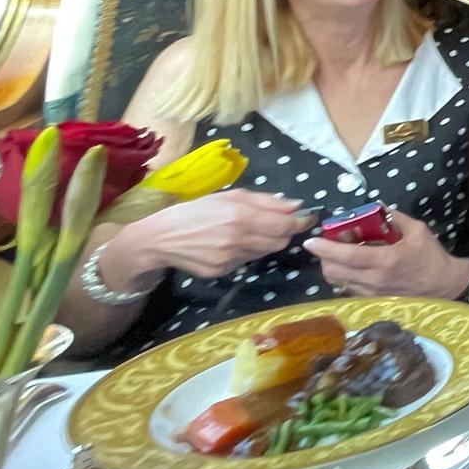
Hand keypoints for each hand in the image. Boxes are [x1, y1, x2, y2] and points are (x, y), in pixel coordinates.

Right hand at [108, 191, 313, 282]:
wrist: (160, 239)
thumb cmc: (196, 210)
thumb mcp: (229, 196)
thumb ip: (265, 201)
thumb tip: (296, 206)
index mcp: (240, 217)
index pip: (285, 225)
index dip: (301, 222)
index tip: (308, 217)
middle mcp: (237, 240)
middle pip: (280, 242)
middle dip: (285, 232)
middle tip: (278, 222)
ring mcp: (230, 260)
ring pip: (266, 252)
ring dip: (266, 241)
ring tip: (249, 230)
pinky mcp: (223, 273)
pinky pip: (248, 261)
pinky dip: (249, 251)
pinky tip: (233, 243)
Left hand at [305, 211, 468, 298]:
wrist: (445, 286)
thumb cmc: (431, 257)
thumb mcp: (417, 230)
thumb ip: (394, 217)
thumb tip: (376, 204)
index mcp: (385, 260)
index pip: (347, 256)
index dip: (326, 248)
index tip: (310, 241)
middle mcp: (374, 280)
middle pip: (335, 271)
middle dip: (324, 257)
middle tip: (325, 244)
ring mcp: (371, 293)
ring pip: (338, 282)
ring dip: (332, 267)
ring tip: (337, 255)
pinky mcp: (372, 301)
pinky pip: (348, 288)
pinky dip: (343, 276)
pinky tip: (351, 267)